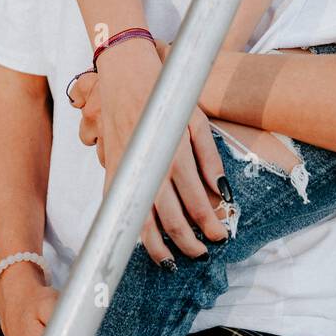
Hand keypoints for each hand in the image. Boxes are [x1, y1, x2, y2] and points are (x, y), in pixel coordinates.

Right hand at [69, 38, 230, 263]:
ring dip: (158, 247)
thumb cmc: (166, 93)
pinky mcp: (112, 168)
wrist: (126, 73)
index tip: (220, 237)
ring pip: (142, 221)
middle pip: (171, 219)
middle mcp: (152, 166)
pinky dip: (130, 228)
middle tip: (201, 254)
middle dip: (189, 243)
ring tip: (171, 261)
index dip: (210, 225)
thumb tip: (223, 192)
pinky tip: (142, 240)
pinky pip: (120, 206)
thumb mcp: (197, 118)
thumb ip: (210, 157)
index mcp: (176, 154)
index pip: (197, 202)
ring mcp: (129, 170)